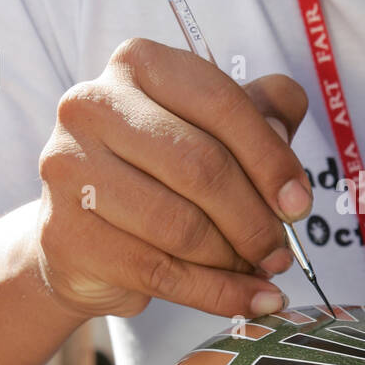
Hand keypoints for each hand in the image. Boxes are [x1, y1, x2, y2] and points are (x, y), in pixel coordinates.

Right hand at [35, 38, 312, 318]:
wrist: (82, 236)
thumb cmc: (158, 172)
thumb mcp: (214, 130)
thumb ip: (263, 117)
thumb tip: (286, 150)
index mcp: (139, 64)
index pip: (221, 103)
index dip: (271, 159)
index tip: (299, 205)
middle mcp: (93, 106)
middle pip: (201, 167)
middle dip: (255, 218)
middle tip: (281, 250)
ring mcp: (70, 168)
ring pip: (180, 226)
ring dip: (234, 259)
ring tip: (259, 270)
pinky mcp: (65, 233)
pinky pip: (159, 272)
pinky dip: (217, 293)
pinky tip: (249, 300)